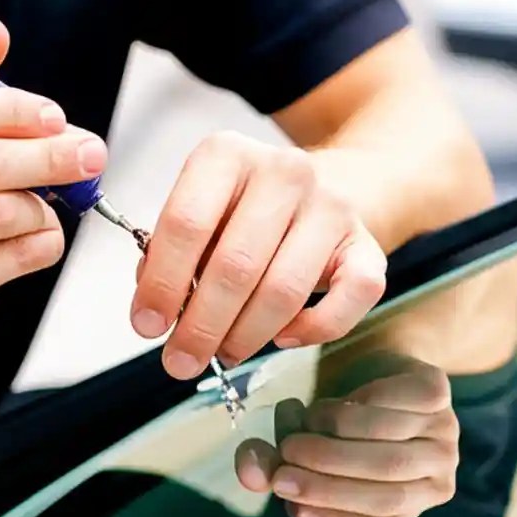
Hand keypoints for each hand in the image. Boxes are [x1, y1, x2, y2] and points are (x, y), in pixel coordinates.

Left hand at [130, 132, 386, 378]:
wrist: (335, 185)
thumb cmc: (248, 211)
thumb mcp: (200, 211)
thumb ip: (169, 251)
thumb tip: (156, 308)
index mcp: (228, 154)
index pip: (186, 223)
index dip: (162, 283)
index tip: (147, 326)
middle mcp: (285, 171)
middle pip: (235, 264)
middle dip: (201, 325)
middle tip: (180, 362)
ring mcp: (333, 207)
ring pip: (283, 290)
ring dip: (246, 336)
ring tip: (224, 353)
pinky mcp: (369, 246)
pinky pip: (344, 302)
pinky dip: (309, 330)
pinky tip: (281, 337)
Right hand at [235, 359, 458, 516]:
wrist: (371, 361)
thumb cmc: (332, 421)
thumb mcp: (298, 449)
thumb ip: (271, 464)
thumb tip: (250, 475)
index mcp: (412, 503)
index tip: (293, 508)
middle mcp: (437, 475)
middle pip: (388, 494)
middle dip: (328, 484)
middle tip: (284, 466)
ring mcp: (444, 434)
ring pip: (392, 454)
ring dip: (336, 445)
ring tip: (298, 430)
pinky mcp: (438, 393)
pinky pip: (396, 409)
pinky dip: (356, 410)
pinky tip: (329, 407)